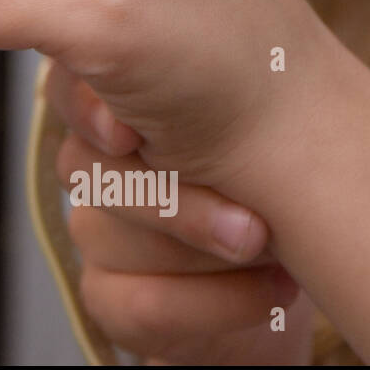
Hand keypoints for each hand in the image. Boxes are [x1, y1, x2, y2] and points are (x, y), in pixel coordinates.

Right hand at [48, 62, 312, 363]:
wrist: (300, 273)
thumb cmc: (277, 183)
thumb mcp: (253, 127)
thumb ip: (210, 95)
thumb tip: (195, 66)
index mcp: (121, 111)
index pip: (69, 90)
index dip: (86, 111)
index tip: (129, 135)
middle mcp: (95, 165)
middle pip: (92, 169)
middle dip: (180, 202)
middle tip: (254, 222)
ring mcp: (95, 232)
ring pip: (112, 237)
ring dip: (205, 251)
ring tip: (274, 250)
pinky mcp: (107, 296)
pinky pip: (138, 301)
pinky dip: (214, 303)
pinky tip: (270, 292)